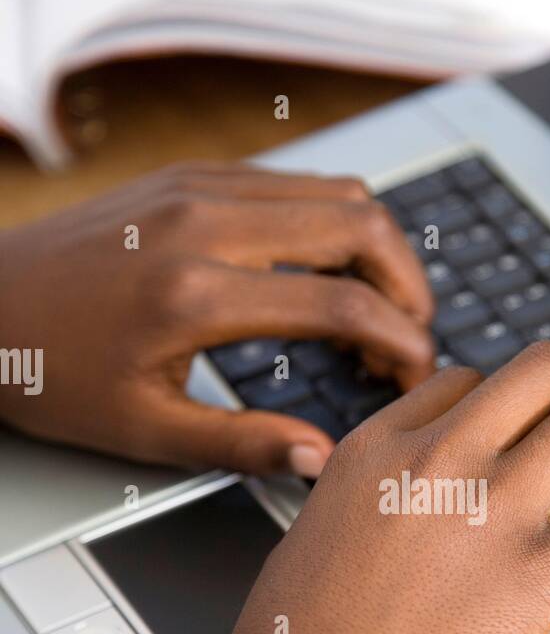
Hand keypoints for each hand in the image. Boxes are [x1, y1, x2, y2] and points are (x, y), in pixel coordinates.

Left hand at [0, 162, 433, 477]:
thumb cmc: (50, 373)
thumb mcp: (144, 431)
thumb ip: (243, 445)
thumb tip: (323, 458)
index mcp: (195, 295)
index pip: (344, 301)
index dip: (402, 341)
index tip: (416, 373)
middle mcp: (204, 222)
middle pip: (359, 222)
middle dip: (408, 283)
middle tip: (409, 339)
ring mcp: (197, 186)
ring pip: (334, 190)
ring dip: (375, 249)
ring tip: (371, 314)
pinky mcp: (189, 175)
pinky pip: (292, 183)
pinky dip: (332, 225)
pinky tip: (323, 277)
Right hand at [201, 340, 549, 633]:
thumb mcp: (308, 544)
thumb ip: (362, 510)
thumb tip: (396, 519)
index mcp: (376, 449)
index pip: (465, 381)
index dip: (502, 412)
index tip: (515, 449)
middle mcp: (443, 457)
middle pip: (546, 368)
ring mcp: (496, 506)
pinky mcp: (545, 570)